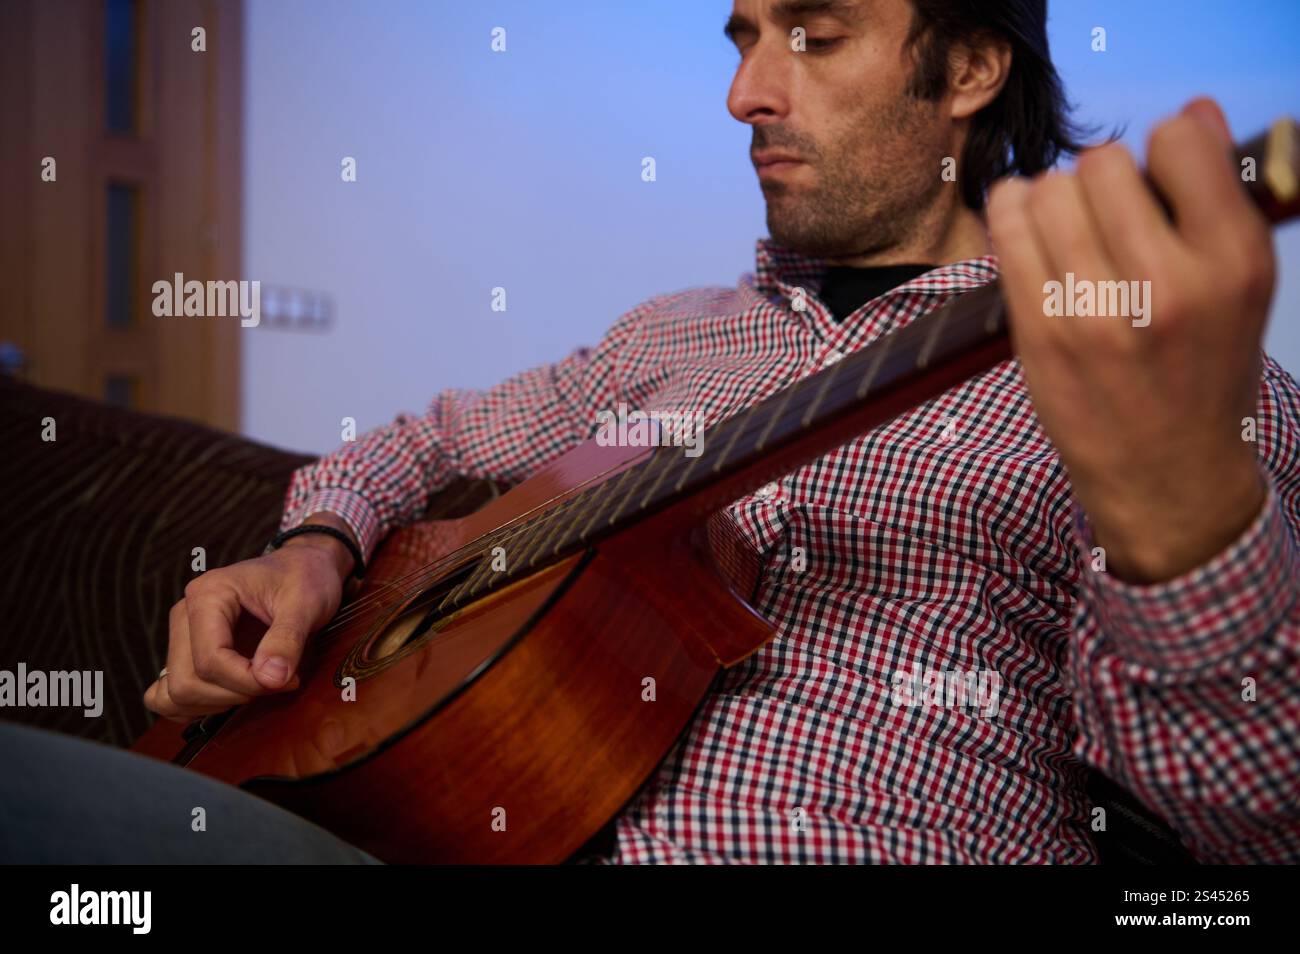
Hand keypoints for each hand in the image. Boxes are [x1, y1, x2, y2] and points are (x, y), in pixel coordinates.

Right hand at [143, 515, 355, 721]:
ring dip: (217, 703)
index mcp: (207, 595)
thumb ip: (287, 640)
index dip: (245, 681)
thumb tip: (270, 679)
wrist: (305, 567)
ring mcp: (182, 635)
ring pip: (174, 693)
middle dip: (235, 693)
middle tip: (276, 681)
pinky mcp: (187, 652)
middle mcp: (185, 614)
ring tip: (259, 685)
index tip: (285, 680)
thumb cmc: (305, 578)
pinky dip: (197, 706)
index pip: (210, 659)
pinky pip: (168, 695)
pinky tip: (234, 694)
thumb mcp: (306, 604)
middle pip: (187, 681)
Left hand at [987, 98, 1275, 582]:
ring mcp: (1096, 311)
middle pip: (1101, 161)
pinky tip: (1028, 228)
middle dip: (1100, 178)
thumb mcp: (1241, 288)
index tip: (1156, 183)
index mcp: (1233, 262)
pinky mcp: (1040, 333)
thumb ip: (1218, 198)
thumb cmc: (1203, 372)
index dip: (1162, 151)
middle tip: (1106, 215)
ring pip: (1048, 190)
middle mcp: (1168, 284)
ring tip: (1066, 226)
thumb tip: (1192, 111)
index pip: (1181, 140)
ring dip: (1051, 195)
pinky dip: (1012, 213)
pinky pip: (1008, 230)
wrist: (1168, 478)